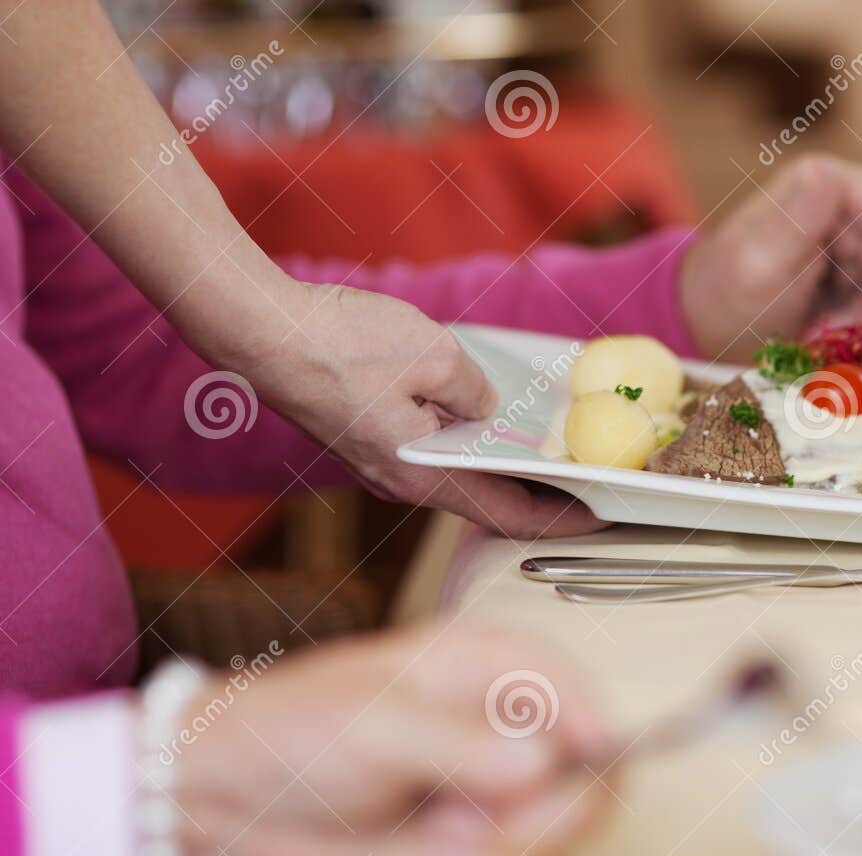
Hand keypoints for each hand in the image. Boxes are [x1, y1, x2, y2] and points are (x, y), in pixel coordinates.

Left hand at [165, 623, 613, 855]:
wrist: (223, 813)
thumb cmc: (288, 735)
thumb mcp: (374, 726)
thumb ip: (461, 745)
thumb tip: (542, 763)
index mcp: (489, 664)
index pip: (577, 691)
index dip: (596, 731)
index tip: (582, 767)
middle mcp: (504, 726)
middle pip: (590, 770)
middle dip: (548, 806)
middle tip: (480, 819)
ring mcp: (493, 792)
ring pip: (560, 830)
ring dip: (511, 847)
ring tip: (443, 839)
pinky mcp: (475, 849)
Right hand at [246, 280, 604, 537]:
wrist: (261, 331)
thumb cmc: (342, 344)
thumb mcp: (436, 356)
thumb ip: (476, 391)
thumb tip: (488, 410)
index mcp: (423, 476)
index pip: (508, 516)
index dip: (560, 519)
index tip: (599, 516)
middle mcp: (401, 483)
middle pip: (484, 501)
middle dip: (536, 495)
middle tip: (583, 481)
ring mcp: (379, 464)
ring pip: (454, 475)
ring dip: (499, 468)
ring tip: (545, 450)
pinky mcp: (363, 441)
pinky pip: (427, 451)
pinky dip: (464, 445)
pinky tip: (484, 418)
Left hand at [679, 155, 861, 360]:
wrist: (702, 327)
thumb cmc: (726, 292)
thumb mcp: (761, 259)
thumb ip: (798, 218)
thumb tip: (824, 172)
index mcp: (823, 185)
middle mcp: (841, 206)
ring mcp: (846, 242)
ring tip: (860, 332)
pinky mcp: (846, 276)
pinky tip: (853, 335)